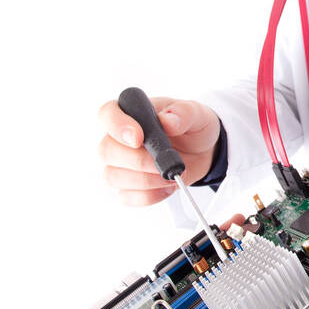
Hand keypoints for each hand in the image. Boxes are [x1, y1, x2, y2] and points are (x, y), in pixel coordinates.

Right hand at [98, 96, 221, 206]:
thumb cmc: (192, 127)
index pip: (107, 113)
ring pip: (112, 176)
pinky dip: (148, 195)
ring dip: (145, 180)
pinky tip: (166, 187)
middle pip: (106, 150)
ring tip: (171, 176)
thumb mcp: (196, 114)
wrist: (202, 152)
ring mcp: (120, 163)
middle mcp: (118, 137)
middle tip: (165, 163)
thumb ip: (183, 113)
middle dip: (138, 161)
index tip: (138, 138)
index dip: (117, 126)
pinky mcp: (127, 186)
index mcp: (131, 112)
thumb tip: (167, 121)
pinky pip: (125, 196)